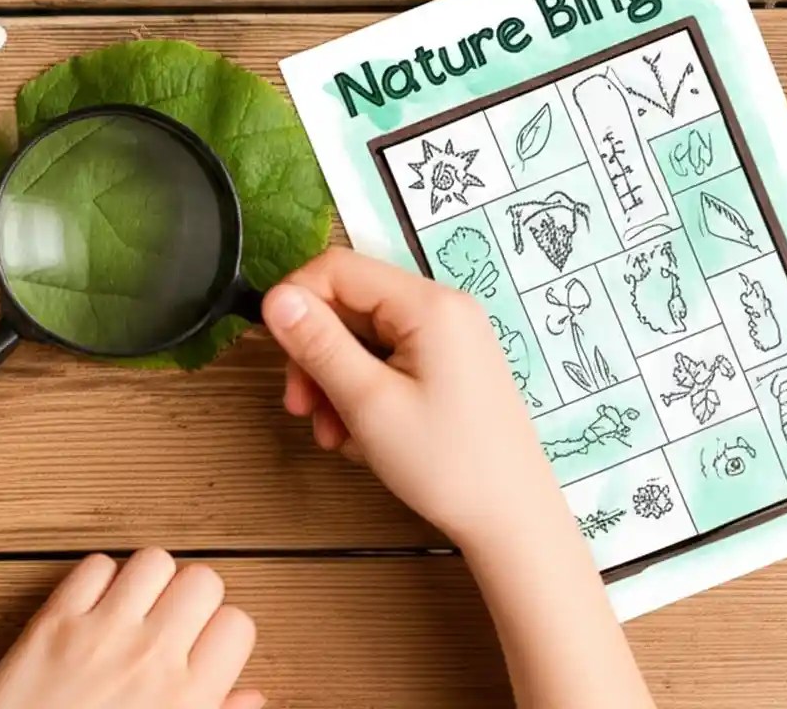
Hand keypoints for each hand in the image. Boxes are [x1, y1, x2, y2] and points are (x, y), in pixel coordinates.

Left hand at [0, 549, 263, 708]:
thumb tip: (252, 697)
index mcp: (189, 698)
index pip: (237, 623)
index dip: (222, 632)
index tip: (204, 643)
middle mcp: (152, 657)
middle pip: (203, 580)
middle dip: (192, 598)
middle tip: (173, 621)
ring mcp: (102, 633)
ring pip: (154, 560)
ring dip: (151, 580)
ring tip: (136, 607)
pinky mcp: (54, 622)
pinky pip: (95, 565)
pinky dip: (99, 578)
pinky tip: (96, 606)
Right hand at [262, 248, 563, 550]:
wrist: (511, 519)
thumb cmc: (446, 464)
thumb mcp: (367, 402)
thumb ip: (318, 344)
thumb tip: (275, 298)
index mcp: (428, 305)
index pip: (338, 268)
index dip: (296, 300)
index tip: (275, 350)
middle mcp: (443, 310)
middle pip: (349, 306)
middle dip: (315, 355)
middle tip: (300, 407)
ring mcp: (449, 339)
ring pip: (363, 340)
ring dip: (334, 382)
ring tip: (333, 435)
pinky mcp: (449, 367)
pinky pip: (387, 363)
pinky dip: (362, 394)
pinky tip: (360, 436)